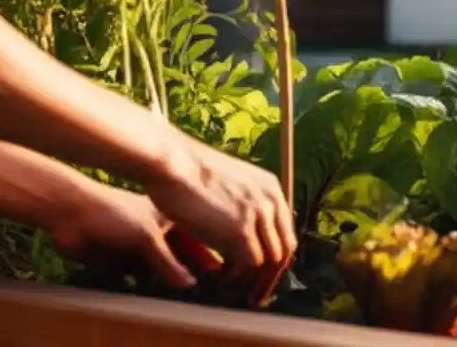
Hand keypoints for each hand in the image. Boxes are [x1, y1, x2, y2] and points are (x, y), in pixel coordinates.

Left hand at [47, 184, 196, 288]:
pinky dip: (140, 286)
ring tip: (177, 295)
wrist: (70, 214)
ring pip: (156, 270)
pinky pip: (135, 279)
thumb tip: (190, 284)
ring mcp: (137, 249)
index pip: (193, 238)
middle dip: (185, 271)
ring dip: (162, 281)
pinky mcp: (119, 263)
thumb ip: (168, 261)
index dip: (205, 253)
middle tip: (203, 288)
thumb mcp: (148, 236)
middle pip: (176, 256)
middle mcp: (155, 234)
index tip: (219, 271)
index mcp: (168, 218)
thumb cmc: (115, 213)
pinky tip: (149, 295)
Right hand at [144, 132, 294, 298]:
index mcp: (271, 187)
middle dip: (270, 275)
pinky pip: (251, 263)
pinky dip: (239, 275)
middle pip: (284, 249)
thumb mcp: (228, 183)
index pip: (285, 232)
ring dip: (254, 279)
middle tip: (255, 292)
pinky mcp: (240, 230)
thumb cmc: (187, 172)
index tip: (263, 275)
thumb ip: (243, 202)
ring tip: (236, 286)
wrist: (171, 163)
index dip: (275, 258)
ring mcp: (258, 214)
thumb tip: (246, 231)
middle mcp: (271, 200)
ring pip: (269, 259)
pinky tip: (224, 278)